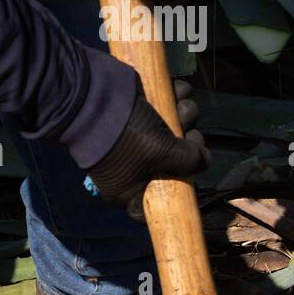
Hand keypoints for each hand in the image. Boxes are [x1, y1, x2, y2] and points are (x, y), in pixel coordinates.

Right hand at [88, 79, 208, 219]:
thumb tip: (202, 159)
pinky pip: (167, 107)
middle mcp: (133, 166)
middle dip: (189, 143)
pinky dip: (175, 97)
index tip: (194, 179)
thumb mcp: (164, 154)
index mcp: (129, 189)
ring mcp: (136, 138)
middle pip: (175, 162)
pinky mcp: (139, 112)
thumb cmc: (126, 134)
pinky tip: (178, 89)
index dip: (180, 194)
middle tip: (190, 134)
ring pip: (174, 130)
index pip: (159, 205)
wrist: (91, 93)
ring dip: (185, 114)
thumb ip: (191, 162)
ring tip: (182, 105)